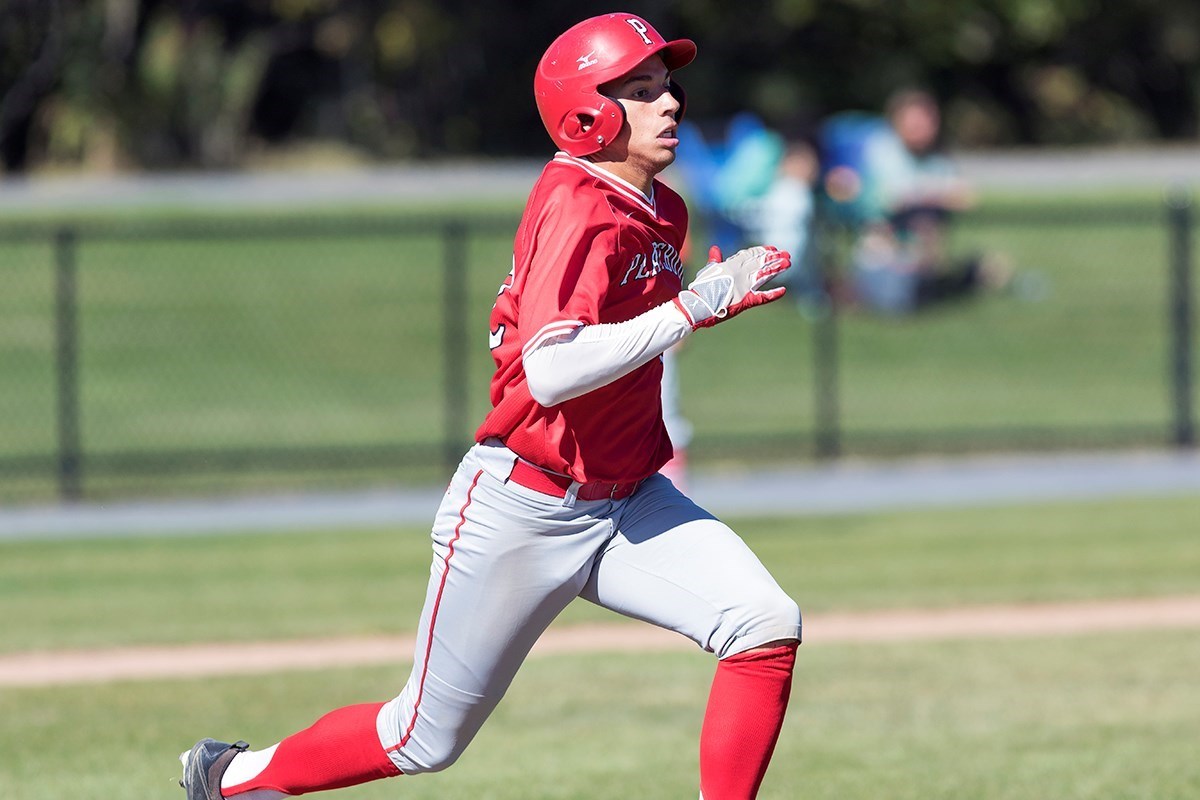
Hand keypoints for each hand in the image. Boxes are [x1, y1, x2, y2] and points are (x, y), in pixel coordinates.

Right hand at [673, 245, 790, 328]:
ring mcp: (744, 287)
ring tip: (788, 263)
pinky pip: (762, 297)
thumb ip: (714, 260)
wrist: (698, 306)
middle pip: (760, 263)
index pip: (750, 255)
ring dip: (777, 268)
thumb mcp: (708, 271)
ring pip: (764, 275)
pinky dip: (773, 294)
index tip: (772, 249)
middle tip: (786, 254)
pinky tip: (783, 290)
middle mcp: (740, 274)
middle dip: (773, 258)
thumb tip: (715, 249)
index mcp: (731, 265)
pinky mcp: (746, 301)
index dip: (762, 251)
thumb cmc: (700, 289)